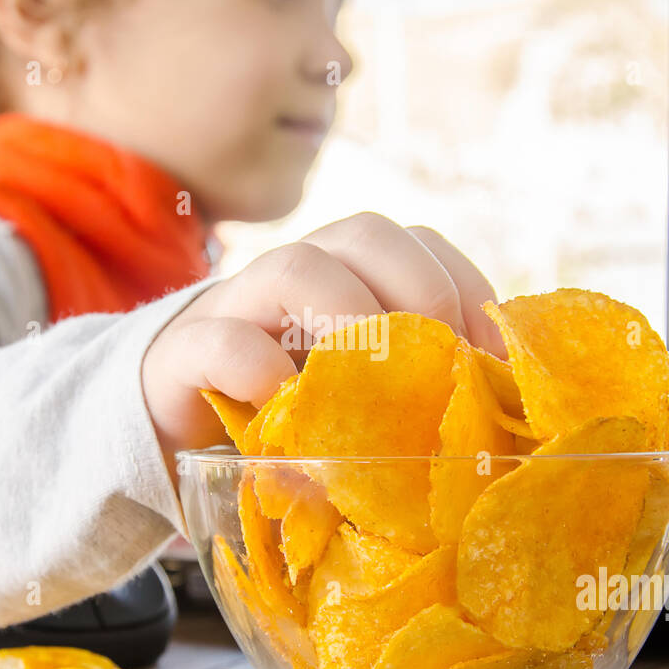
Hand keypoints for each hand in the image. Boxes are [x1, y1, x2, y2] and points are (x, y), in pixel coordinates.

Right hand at [140, 212, 506, 476]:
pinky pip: (219, 340)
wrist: (172, 435)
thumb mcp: (359, 408)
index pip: (422, 244)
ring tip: (372, 381)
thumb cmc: (288, 421)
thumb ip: (415, 401)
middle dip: (419, 290)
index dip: (467, 290)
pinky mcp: (182, 355)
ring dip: (345, 312)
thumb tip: (496, 432)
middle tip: (442, 364)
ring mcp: (237, 308)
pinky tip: (285, 412)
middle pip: (364, 233)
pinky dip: (257, 368)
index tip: (493, 362)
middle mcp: (298, 276)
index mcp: (351, 279)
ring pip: (290, 265)